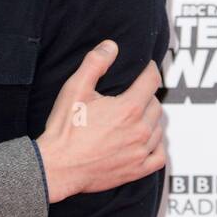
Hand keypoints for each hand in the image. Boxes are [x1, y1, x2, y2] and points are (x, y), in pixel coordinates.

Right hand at [36, 41, 165, 203]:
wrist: (57, 167)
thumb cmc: (64, 130)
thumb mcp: (75, 89)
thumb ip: (94, 63)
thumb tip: (111, 46)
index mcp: (129, 108)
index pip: (151, 80)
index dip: (149, 70)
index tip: (145, 67)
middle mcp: (140, 130)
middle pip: (156, 105)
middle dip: (147, 96)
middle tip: (133, 94)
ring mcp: (140, 152)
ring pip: (158, 129)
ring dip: (151, 120)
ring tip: (136, 117)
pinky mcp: (136, 170)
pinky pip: (159, 156)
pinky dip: (156, 147)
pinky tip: (146, 141)